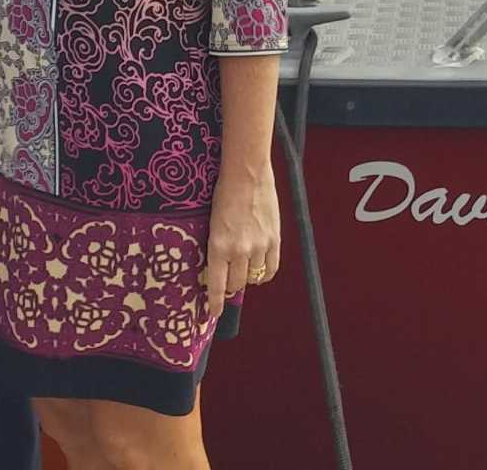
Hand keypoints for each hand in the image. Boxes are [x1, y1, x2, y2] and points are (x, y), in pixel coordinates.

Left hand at [204, 160, 279, 319]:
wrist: (246, 173)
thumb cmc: (223, 193)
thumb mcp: (212, 223)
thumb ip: (216, 247)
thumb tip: (216, 268)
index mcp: (218, 247)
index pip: (217, 285)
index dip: (215, 303)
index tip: (213, 313)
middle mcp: (239, 251)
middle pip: (236, 284)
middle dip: (230, 287)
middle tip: (227, 282)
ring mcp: (259, 247)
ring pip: (253, 278)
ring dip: (247, 278)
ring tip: (243, 269)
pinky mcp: (274, 240)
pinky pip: (271, 269)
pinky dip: (264, 274)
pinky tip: (260, 269)